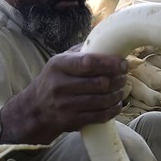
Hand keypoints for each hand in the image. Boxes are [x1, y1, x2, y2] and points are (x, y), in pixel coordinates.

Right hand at [0, 51, 127, 143]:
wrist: (35, 108)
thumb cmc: (55, 79)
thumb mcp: (61, 61)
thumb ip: (82, 51)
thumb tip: (108, 40)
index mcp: (58, 65)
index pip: (88, 63)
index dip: (110, 63)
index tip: (123, 64)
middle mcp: (60, 85)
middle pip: (99, 83)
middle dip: (118, 80)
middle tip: (124, 77)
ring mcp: (65, 105)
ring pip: (102, 100)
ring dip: (117, 95)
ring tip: (121, 90)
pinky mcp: (71, 121)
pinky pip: (99, 115)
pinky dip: (113, 110)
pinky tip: (116, 104)